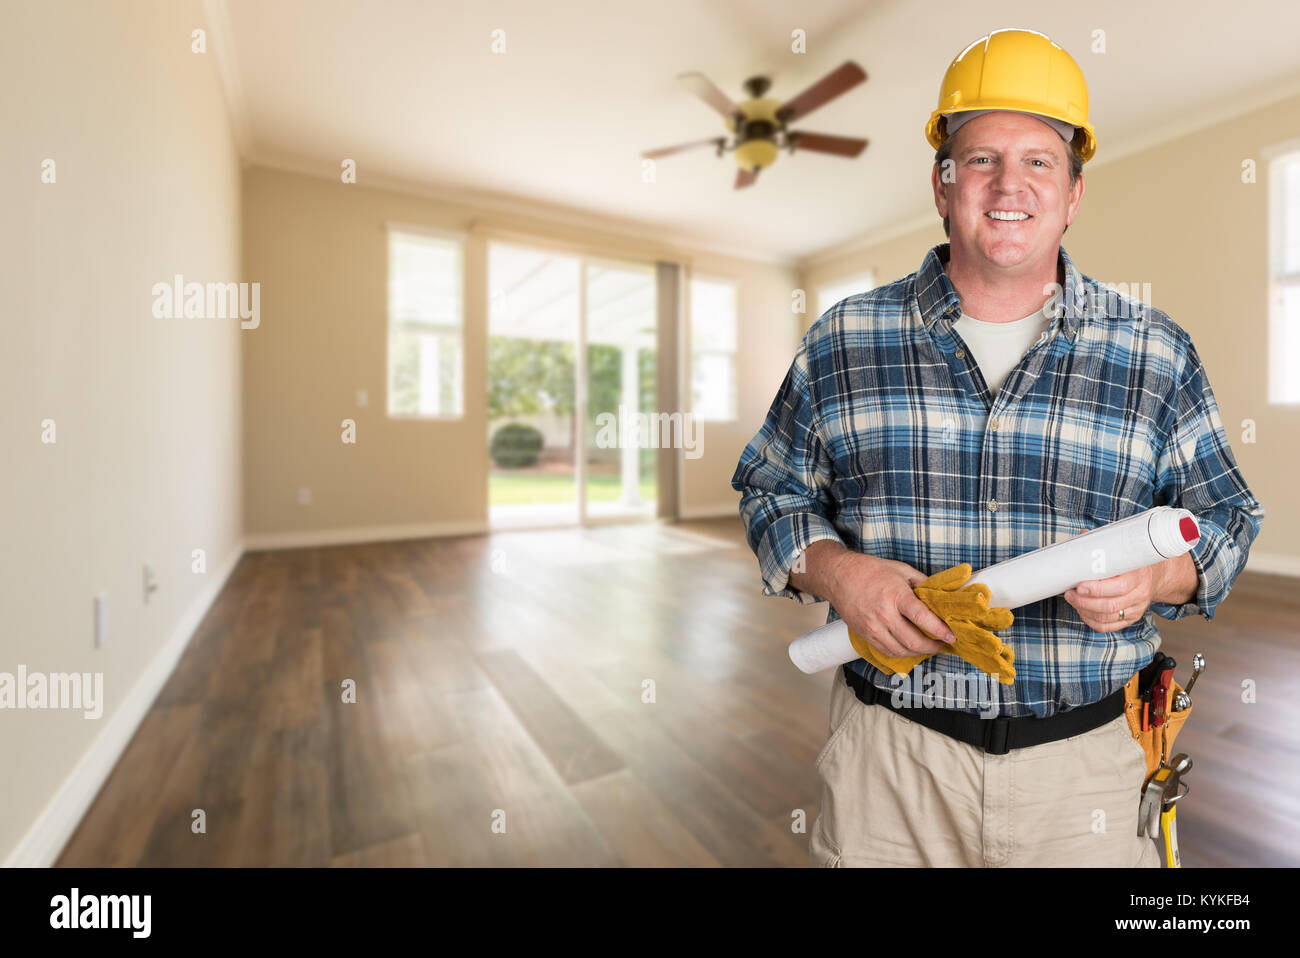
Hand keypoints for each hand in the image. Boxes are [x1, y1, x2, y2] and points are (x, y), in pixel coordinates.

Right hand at [827, 553, 955, 657]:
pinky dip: (901, 653)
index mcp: (896, 595)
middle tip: (942, 644)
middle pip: (913, 641)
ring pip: (900, 650)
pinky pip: (886, 651)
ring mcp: (872, 627)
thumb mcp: (900, 569)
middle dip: (932, 647)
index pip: (922, 618)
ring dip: (918, 652)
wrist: (838, 576)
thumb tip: (939, 595)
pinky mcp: (864, 634)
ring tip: (928, 647)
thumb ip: (922, 583)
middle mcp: (883, 614)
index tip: (951, 636)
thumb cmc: (869, 570)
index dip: (940, 631)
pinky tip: (909, 648)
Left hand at [1064, 525, 1170, 631]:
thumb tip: (1082, 535)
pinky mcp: (1130, 618)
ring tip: (1073, 601)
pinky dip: (1092, 621)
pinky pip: (1109, 626)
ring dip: (1085, 611)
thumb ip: (1102, 544)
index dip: (1096, 589)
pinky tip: (1082, 611)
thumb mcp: (1122, 550)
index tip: (1079, 586)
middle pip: (1110, 605)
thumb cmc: (1131, 562)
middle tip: (1070, 594)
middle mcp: (1139, 593)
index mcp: (1138, 575)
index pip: (1118, 586)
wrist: (1152, 575)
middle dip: (1085, 602)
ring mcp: (1136, 608)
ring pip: (1108, 617)